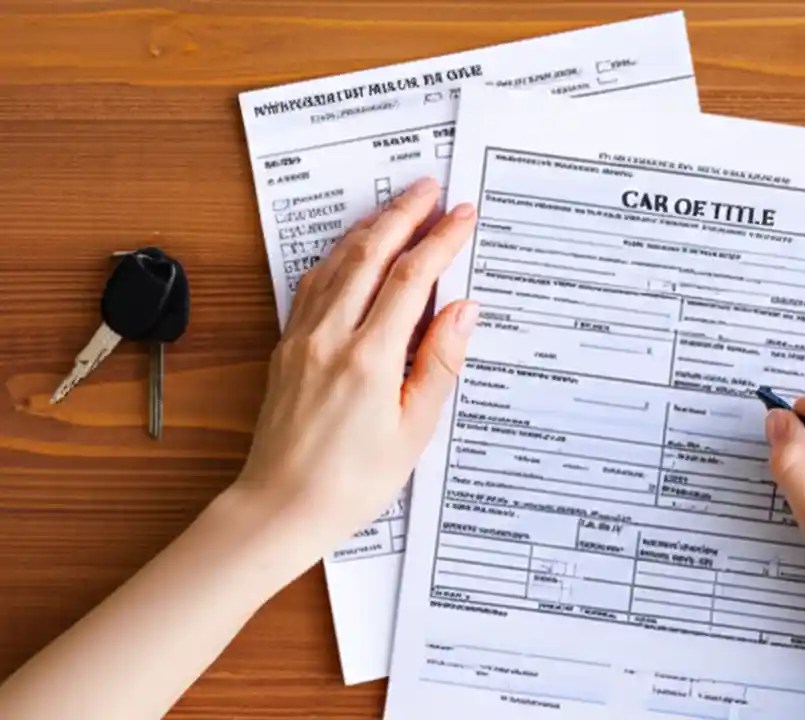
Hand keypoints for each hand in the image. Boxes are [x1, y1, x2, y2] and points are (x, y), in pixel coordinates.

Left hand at [236, 177, 477, 550]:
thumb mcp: (413, 431)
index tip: (463, 214)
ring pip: (337, 263)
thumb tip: (462, 310)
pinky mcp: (287, 347)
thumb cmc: (352, 482)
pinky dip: (339, 256)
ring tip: (397, 206)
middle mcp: (331, 337)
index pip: (411, 279)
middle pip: (370, 255)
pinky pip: (314, 285)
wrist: (281, 507)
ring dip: (370, 228)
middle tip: (431, 187)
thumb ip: (438, 363)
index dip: (441, 240)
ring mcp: (303, 339)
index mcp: (369, 359)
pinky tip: (352, 249)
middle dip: (404, 215)